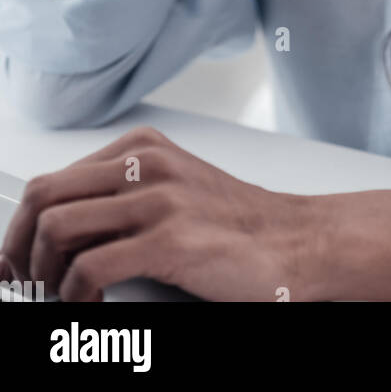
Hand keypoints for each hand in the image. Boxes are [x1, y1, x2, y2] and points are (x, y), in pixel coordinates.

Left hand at [0, 126, 323, 301]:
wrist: (296, 242)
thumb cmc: (238, 226)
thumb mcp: (175, 191)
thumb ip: (124, 196)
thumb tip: (61, 232)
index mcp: (144, 148)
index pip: (54, 178)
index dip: (22, 226)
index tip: (14, 261)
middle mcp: (147, 164)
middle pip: (45, 196)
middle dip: (19, 247)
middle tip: (23, 284)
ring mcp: (158, 199)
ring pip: (58, 229)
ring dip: (45, 275)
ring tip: (60, 299)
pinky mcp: (169, 240)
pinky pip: (90, 268)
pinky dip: (75, 298)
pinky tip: (88, 308)